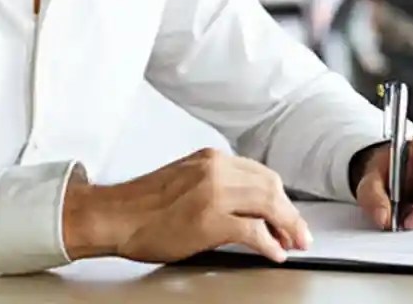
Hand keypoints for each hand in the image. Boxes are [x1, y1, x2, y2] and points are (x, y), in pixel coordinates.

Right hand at [62, 147, 311, 263]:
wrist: (113, 215)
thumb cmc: (143, 206)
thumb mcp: (186, 181)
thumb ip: (217, 184)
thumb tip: (248, 206)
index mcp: (211, 159)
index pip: (260, 174)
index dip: (281, 197)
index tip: (289, 214)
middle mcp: (215, 169)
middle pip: (271, 186)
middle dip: (290, 212)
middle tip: (299, 233)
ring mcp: (213, 192)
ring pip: (268, 204)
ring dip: (287, 226)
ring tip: (293, 243)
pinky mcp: (209, 219)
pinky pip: (253, 230)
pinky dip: (269, 243)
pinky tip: (273, 252)